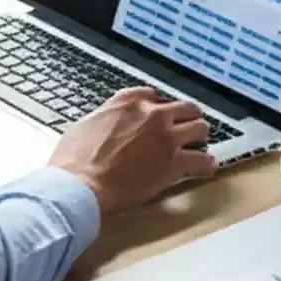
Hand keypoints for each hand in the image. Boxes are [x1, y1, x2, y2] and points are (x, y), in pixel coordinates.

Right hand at [48, 88, 216, 214]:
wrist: (81, 185)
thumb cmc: (74, 160)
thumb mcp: (84, 125)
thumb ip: (104, 119)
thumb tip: (105, 126)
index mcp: (127, 102)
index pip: (153, 95)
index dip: (158, 107)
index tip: (158, 115)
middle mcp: (151, 114)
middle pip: (184, 108)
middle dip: (186, 118)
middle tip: (185, 128)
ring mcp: (166, 137)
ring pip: (200, 128)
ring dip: (199, 137)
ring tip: (198, 146)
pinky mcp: (174, 163)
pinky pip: (203, 160)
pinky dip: (207, 164)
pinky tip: (207, 167)